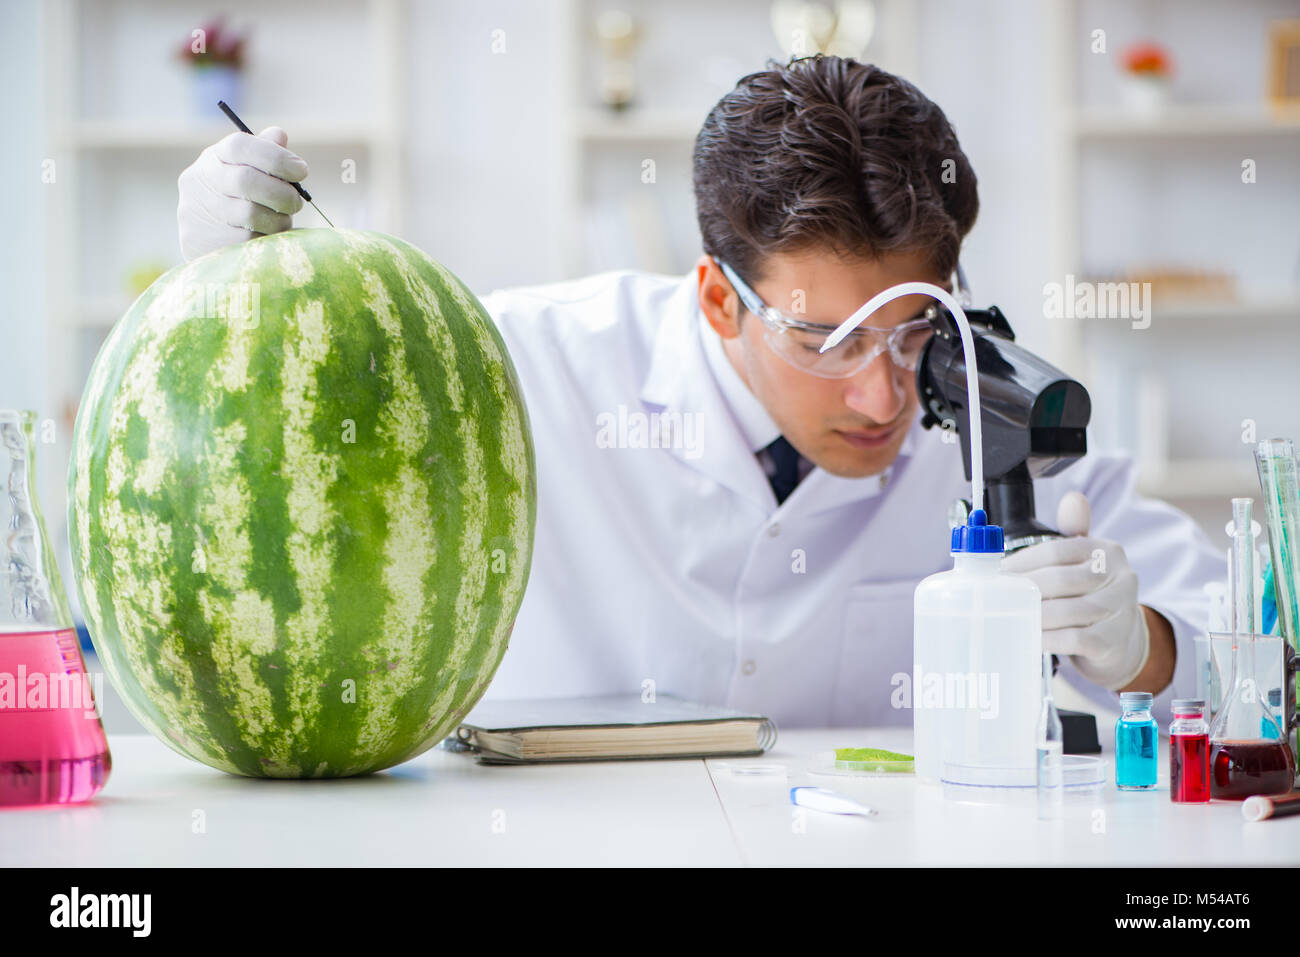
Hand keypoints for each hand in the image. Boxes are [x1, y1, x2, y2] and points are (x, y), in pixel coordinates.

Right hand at [177, 127, 307, 260]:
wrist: (204, 238)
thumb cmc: (236, 198)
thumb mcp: (246, 170)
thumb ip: (264, 153)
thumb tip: (279, 136)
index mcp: (214, 157)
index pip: (241, 146)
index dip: (276, 157)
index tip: (301, 170)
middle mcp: (201, 181)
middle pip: (246, 180)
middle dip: (282, 192)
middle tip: (297, 202)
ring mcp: (199, 213)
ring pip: (251, 214)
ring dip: (278, 219)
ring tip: (282, 220)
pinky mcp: (205, 242)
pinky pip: (249, 241)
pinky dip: (267, 238)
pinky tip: (269, 235)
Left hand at [1001, 491, 1150, 690]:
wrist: (1124, 640)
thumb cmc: (1092, 594)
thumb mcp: (1086, 560)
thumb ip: (1074, 531)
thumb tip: (1073, 498)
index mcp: (1107, 551)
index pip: (1056, 550)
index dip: (1022, 562)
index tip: (997, 572)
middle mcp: (1120, 577)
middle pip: (1060, 580)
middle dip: (1023, 589)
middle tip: (996, 596)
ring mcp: (1121, 611)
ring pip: (1067, 611)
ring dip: (1032, 614)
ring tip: (1007, 615)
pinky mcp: (1114, 642)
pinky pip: (1074, 639)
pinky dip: (1048, 638)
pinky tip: (1030, 637)